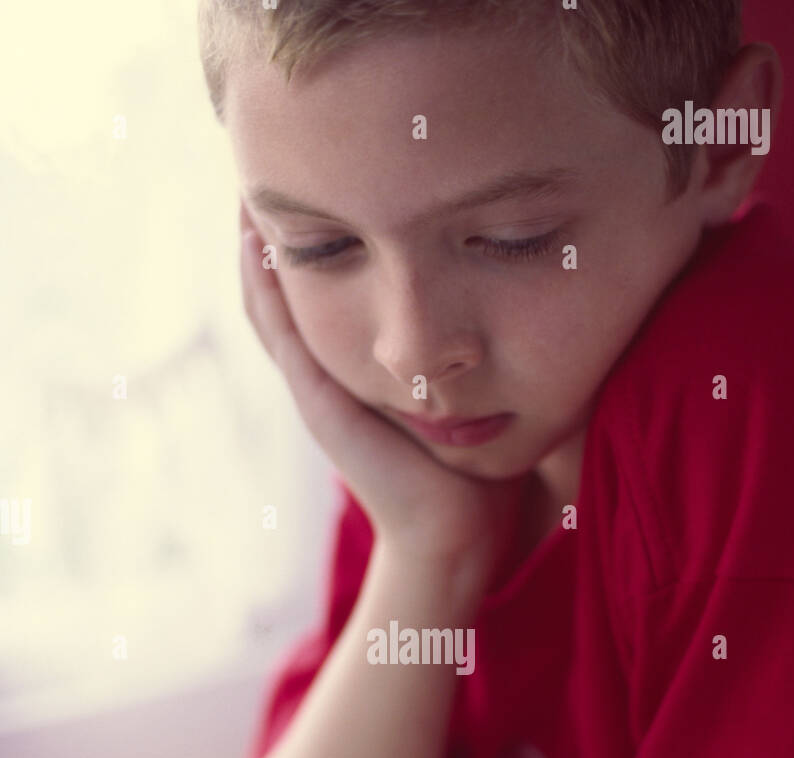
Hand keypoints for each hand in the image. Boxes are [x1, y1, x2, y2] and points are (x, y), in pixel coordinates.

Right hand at [239, 202, 525, 579]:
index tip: (327, 181)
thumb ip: (484, 358)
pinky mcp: (321, 405)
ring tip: (247, 186)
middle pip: (288, 291)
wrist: (459, 541)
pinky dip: (264, 287)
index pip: (331, 295)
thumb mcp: (479, 400)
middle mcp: (335, 381)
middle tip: (268, 166)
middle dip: (278, 231)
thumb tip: (533, 306)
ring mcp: (321, 393)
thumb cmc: (480, 481)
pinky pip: (281, 333)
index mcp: (367, 378)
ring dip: (256, 248)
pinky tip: (254, 240)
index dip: (320, 239)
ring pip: (271, 305)